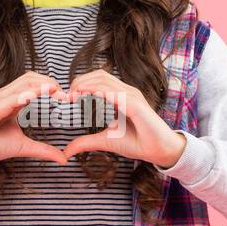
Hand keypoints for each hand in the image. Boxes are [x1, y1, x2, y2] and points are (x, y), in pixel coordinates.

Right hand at [0, 71, 71, 167]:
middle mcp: (7, 96)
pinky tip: (34, 96)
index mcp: (15, 101)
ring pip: (23, 84)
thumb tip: (63, 159)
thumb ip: (43, 150)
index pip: (36, 85)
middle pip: (32, 78)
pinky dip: (23, 95)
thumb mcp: (23, 147)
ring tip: (55, 90)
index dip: (53, 88)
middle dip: (51, 83)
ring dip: (41, 85)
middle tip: (66, 94)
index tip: (68, 98)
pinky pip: (10, 98)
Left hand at [61, 69, 185, 166]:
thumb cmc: (137, 143)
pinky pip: (117, 93)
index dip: (81, 83)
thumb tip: (67, 150)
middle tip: (68, 94)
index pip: (98, 80)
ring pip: (106, 80)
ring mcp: (133, 96)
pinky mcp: (137, 105)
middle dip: (80, 81)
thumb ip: (87, 142)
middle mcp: (126, 92)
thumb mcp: (106, 141)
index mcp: (120, 96)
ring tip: (74, 93)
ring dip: (87, 84)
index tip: (68, 97)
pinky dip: (100, 91)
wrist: (159, 151)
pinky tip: (88, 94)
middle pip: (99, 75)